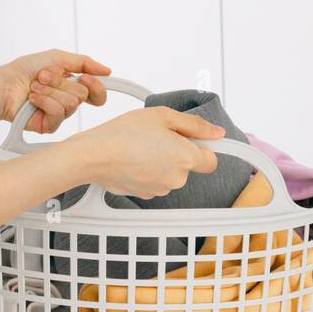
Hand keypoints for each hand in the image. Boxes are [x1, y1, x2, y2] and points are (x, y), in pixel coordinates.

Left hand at [0, 50, 110, 133]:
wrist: (4, 84)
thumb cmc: (24, 70)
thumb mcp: (57, 57)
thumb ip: (85, 62)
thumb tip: (106, 71)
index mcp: (72, 86)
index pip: (97, 94)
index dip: (96, 86)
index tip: (86, 77)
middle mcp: (67, 101)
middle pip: (82, 94)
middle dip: (60, 82)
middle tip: (43, 77)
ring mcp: (59, 115)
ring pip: (71, 103)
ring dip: (50, 90)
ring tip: (34, 88)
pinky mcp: (49, 126)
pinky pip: (58, 113)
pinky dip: (44, 101)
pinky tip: (32, 99)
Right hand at [67, 107, 223, 198]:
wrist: (95, 155)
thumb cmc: (125, 133)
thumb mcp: (163, 116)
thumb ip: (195, 125)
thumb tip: (217, 133)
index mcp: (186, 158)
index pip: (211, 161)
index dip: (203, 148)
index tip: (191, 139)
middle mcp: (177, 178)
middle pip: (187, 166)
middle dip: (177, 152)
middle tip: (157, 136)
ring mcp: (161, 190)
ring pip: (170, 174)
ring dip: (161, 162)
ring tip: (141, 147)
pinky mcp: (145, 195)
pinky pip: (154, 181)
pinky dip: (147, 171)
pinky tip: (133, 159)